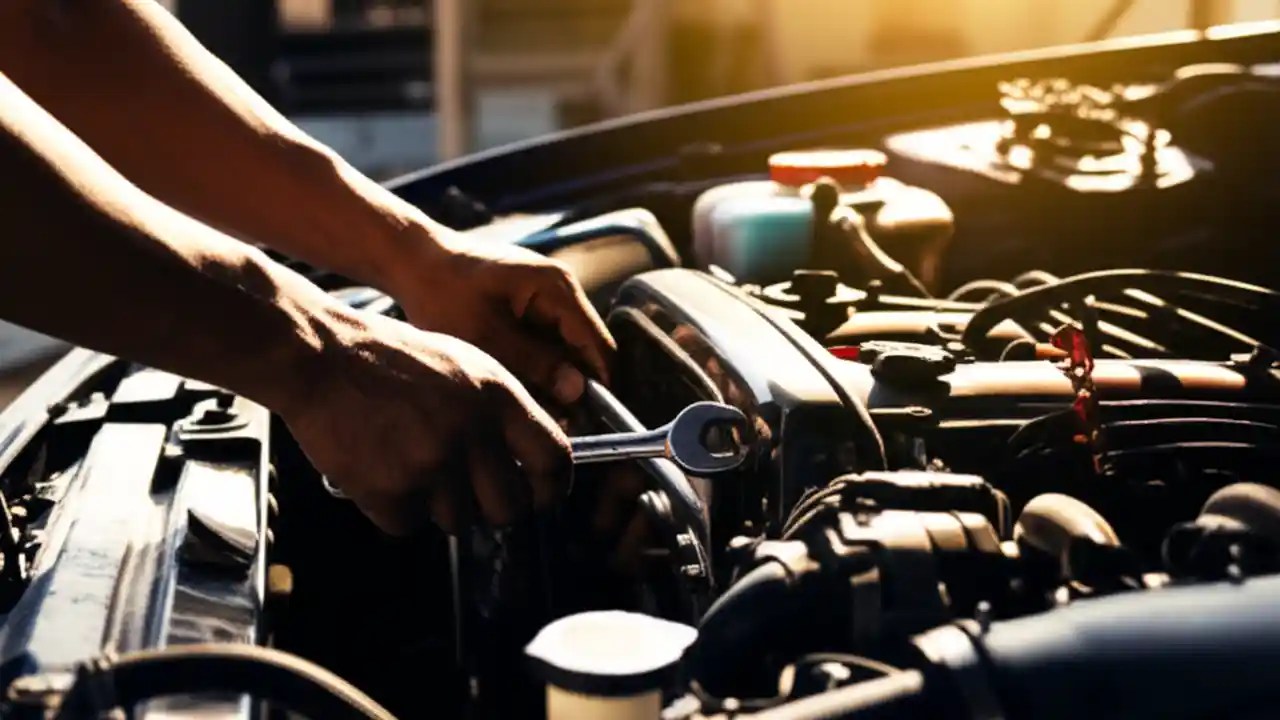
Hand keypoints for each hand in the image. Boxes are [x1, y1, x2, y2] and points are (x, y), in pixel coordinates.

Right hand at [281, 308, 570, 535]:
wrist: (321, 356)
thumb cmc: (391, 359)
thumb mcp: (466, 366)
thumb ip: (503, 413)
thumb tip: (531, 462)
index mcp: (498, 398)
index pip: (554, 460)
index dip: (552, 489)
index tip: (542, 497)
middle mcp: (471, 434)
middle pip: (510, 509)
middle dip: (494, 509)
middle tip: (472, 495)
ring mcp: (430, 465)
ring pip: (458, 522)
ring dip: (439, 505)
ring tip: (412, 463)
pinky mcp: (390, 491)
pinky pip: (409, 525)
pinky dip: (396, 508)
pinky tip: (381, 469)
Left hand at [386, 227, 614, 405]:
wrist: (414, 262)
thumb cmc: (444, 292)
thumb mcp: (486, 334)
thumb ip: (534, 363)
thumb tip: (577, 392)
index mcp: (558, 289)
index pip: (598, 346)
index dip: (599, 386)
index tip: (589, 423)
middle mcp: (562, 291)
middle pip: (585, 351)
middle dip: (572, 388)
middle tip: (553, 423)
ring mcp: (548, 300)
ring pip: (565, 352)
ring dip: (552, 380)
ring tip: (530, 407)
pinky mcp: (531, 309)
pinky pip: (546, 346)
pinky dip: (537, 369)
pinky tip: (517, 388)